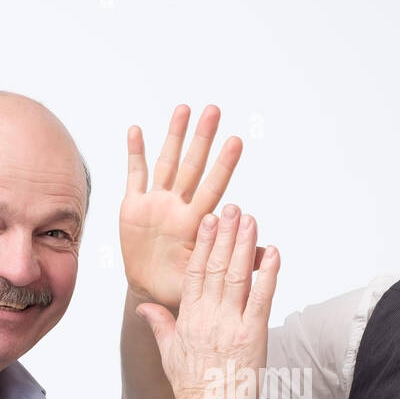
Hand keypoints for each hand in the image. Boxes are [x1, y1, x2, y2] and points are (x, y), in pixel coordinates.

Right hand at [121, 104, 243, 309]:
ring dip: (174, 136)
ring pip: (167, 162)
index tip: (237, 141)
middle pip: (192, 166)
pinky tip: (137, 130)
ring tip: (184, 109)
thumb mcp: (208, 276)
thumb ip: (233, 262)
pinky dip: (135, 153)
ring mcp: (157, 202)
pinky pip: (135, 175)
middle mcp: (178, 206)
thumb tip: (266, 255)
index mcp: (197, 222)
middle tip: (214, 111)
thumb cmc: (181, 284)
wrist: (152, 290)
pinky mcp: (133, 206)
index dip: (224, 165)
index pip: (213, 188)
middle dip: (202, 139)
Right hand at [135, 206, 279, 398]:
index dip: (203, 243)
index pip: (195, 271)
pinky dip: (268, 274)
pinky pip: (262, 297)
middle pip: (217, 265)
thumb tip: (144, 306)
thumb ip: (159, 323)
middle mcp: (208, 314)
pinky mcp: (252, 334)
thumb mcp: (167, 351)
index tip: (209, 221)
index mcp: (189, 316)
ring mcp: (231, 322)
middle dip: (225, 234)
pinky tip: (273, 253)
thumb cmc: (191, 386)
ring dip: (244, 244)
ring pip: (237, 275)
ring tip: (250, 219)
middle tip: (233, 208)